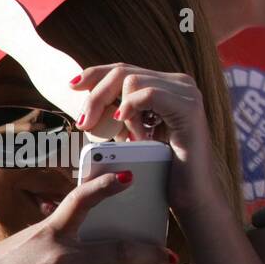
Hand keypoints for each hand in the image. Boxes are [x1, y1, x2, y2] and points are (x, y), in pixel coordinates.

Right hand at [0, 172, 176, 263]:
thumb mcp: (26, 241)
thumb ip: (57, 235)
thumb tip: (87, 233)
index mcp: (52, 232)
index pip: (82, 200)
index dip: (107, 186)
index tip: (129, 177)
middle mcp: (62, 257)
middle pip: (121, 250)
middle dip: (152, 254)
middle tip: (170, 257)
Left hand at [74, 64, 215, 217]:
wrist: (191, 195)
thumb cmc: (164, 169)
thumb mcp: (135, 135)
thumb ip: (121, 115)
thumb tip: (89, 103)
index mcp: (169, 86)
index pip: (126, 69)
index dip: (96, 74)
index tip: (73, 87)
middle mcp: (181, 84)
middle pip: (124, 71)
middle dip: (96, 95)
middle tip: (84, 123)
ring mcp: (188, 93)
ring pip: (131, 81)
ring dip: (116, 110)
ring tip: (120, 138)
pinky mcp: (188, 108)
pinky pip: (148, 95)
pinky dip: (131, 110)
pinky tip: (126, 129)